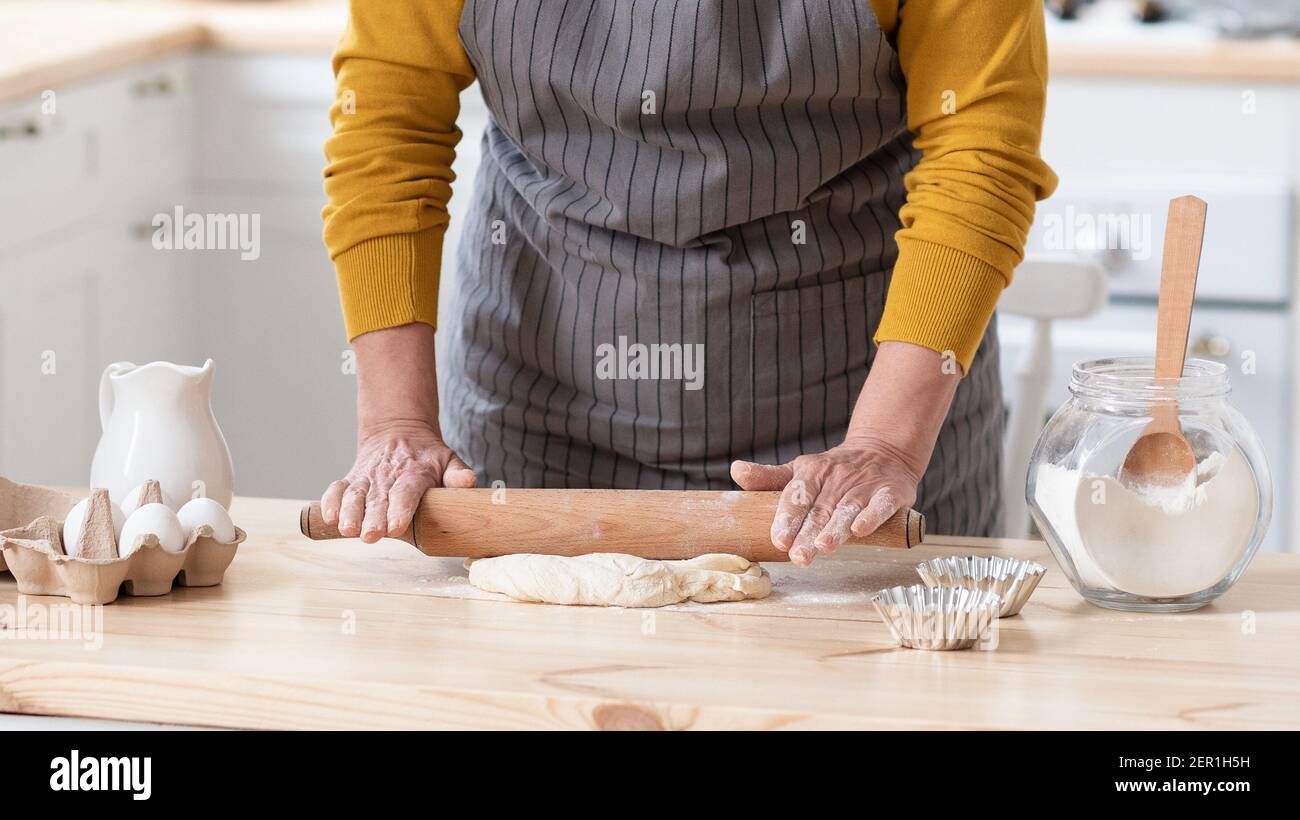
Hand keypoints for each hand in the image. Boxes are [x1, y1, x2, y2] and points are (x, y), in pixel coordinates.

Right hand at [319, 322, 474, 542]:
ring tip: (348, 529)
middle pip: (379, 499)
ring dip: (350, 512)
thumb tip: (468, 481)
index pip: (406, 492)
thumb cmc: (428, 456)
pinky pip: (337, 488)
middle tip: (371, 536)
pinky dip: (331, 501)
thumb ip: (457, 474)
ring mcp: (367, 478)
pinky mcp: (351, 480)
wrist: (398, 432)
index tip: (396, 527)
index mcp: (414, 474)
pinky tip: (329, 516)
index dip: (400, 509)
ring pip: (355, 494)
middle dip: (374, 518)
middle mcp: (387, 476)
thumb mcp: (448, 459)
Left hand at [731, 437, 920, 564]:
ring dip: (836, 527)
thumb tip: (736, 470)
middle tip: (798, 556)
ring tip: (824, 547)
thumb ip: (768, 478)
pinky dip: (871, 516)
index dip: (788, 518)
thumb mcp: (799, 471)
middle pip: (820, 509)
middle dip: (808, 533)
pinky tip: (861, 529)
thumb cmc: (832, 471)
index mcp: (811, 472)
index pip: (796, 496)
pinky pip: (880, 504)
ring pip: (847, 508)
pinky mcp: (889, 492)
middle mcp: (836, 478)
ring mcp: (863, 485)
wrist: (881, 452)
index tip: (779, 539)